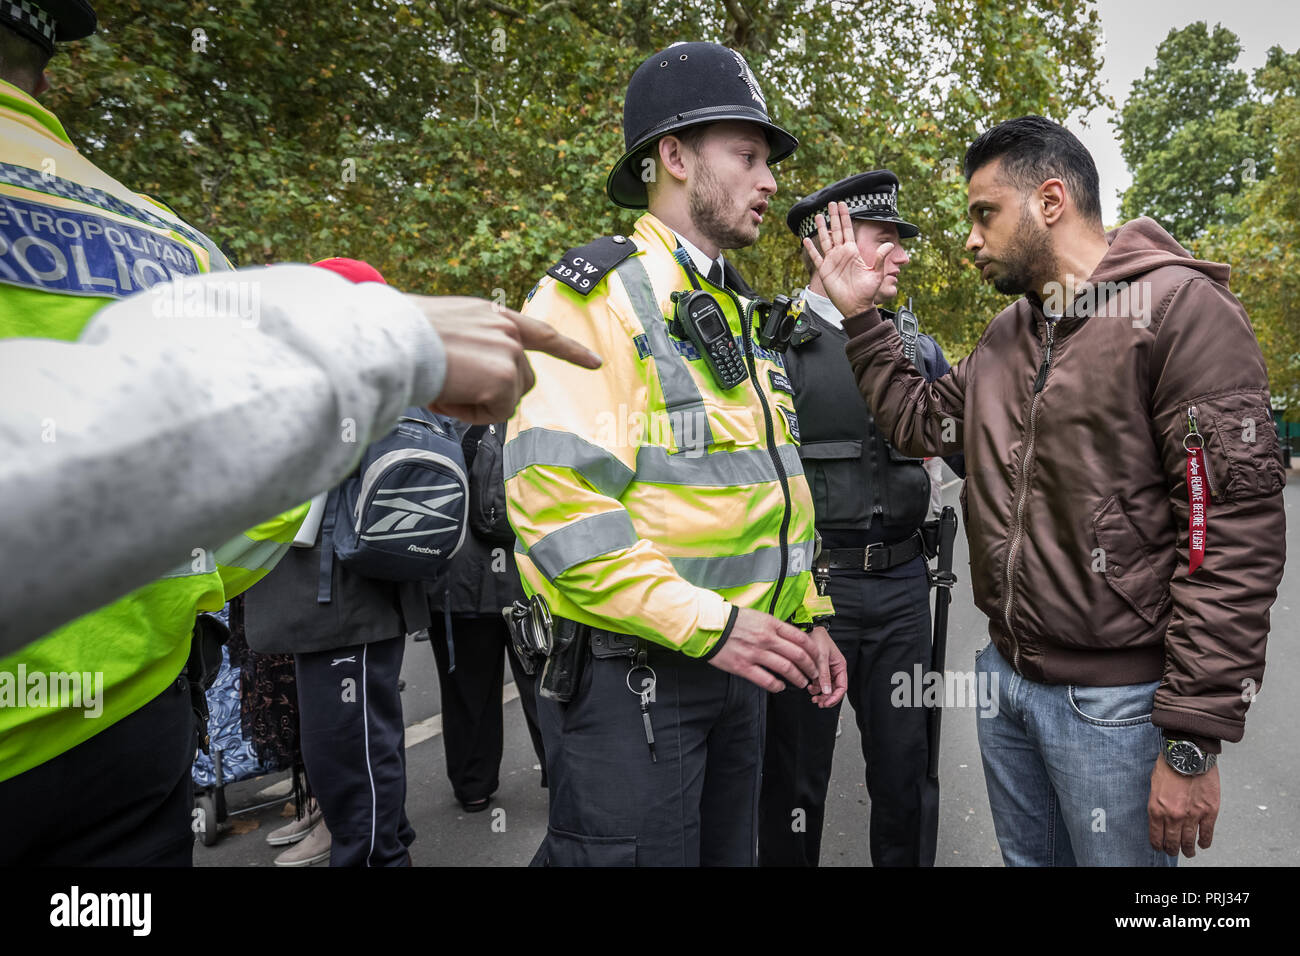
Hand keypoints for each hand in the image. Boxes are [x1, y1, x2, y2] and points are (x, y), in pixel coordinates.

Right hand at [406, 296, 601, 422]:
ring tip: (445, 387)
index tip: (595, 363)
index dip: (570, 351)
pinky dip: (471, 415)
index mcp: (493, 316)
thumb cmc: (403, 337)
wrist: (394, 339)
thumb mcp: (446, 330)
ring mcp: (509, 354)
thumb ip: (473, 348)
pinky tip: (449, 396)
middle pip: (522, 381)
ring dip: (478, 404)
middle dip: (496, 394)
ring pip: (507, 400)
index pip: (540, 333)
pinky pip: (495, 415)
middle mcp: (507, 331)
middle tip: (453, 388)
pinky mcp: (504, 379)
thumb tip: (472, 377)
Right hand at [707, 607, 822, 692]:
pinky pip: (767, 680)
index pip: (801, 638)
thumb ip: (774, 627)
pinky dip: (777, 686)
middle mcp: (766, 639)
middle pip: (798, 655)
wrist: (710, 626)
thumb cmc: (732, 621)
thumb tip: (790, 637)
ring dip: (798, 678)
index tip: (816, 657)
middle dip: (810, 667)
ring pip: (786, 669)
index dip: (813, 651)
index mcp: (771, 624)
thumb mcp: (757, 616)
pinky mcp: (744, 667)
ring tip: (802, 683)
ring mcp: (755, 653)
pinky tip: (780, 687)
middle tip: (813, 674)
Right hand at [802, 201, 893, 317]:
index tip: (844, 204)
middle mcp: (841, 254)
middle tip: (831, 203)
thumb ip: (881, 258)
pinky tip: (806, 240)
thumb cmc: (867, 292)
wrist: (856, 306)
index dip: (845, 217)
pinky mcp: (824, 271)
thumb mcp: (877, 273)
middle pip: (836, 231)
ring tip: (818, 216)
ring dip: (822, 228)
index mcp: (853, 252)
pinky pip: (816, 257)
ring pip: (825, 240)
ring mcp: (832, 261)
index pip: (848, 230)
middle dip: (834, 216)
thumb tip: (889, 244)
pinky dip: (811, 249)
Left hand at [806, 626, 846, 707]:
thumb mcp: (821, 658)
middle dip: (827, 698)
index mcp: (840, 666)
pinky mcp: (820, 670)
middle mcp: (835, 670)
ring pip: (826, 688)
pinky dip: (815, 687)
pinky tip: (810, 687)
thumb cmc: (818, 639)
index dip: (835, 697)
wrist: (809, 629)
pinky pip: (820, 683)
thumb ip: (824, 675)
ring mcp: (827, 670)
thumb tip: (826, 691)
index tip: (827, 703)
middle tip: (819, 703)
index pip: (842, 687)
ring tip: (813, 696)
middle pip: (834, 690)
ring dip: (820, 694)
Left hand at [1148, 754, 1219, 857]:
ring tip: (1189, 852)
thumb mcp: (1154, 785)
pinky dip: (1205, 842)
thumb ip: (1157, 803)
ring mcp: (1192, 816)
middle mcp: (1173, 816)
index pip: (1156, 836)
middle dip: (1172, 850)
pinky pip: (1207, 833)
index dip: (1158, 845)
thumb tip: (1159, 816)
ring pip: (1189, 841)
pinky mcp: (1209, 812)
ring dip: (1188, 850)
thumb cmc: (1169, 765)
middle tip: (1174, 851)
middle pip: (1173, 842)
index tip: (1160, 848)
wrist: (1188, 755)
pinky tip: (1202, 844)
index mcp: (1157, 809)